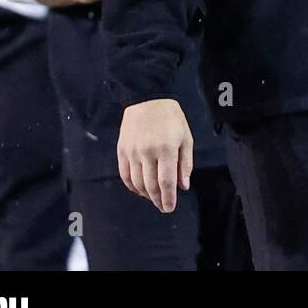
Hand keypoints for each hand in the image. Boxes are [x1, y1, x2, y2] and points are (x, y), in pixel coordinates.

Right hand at [117, 98, 192, 212]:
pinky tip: (139, 189)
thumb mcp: (185, 137)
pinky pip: (125, 175)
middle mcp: (148, 153)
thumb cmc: (171, 118)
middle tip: (163, 206)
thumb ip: (185, 163)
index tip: (170, 208)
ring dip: (145, 194)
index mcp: (167, 149)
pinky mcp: (122, 150)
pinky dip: (132, 186)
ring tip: (153, 198)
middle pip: (151, 185)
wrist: (147, 99)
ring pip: (137, 183)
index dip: (168, 198)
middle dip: (158, 199)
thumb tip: (183, 186)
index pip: (166, 182)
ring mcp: (132, 152)